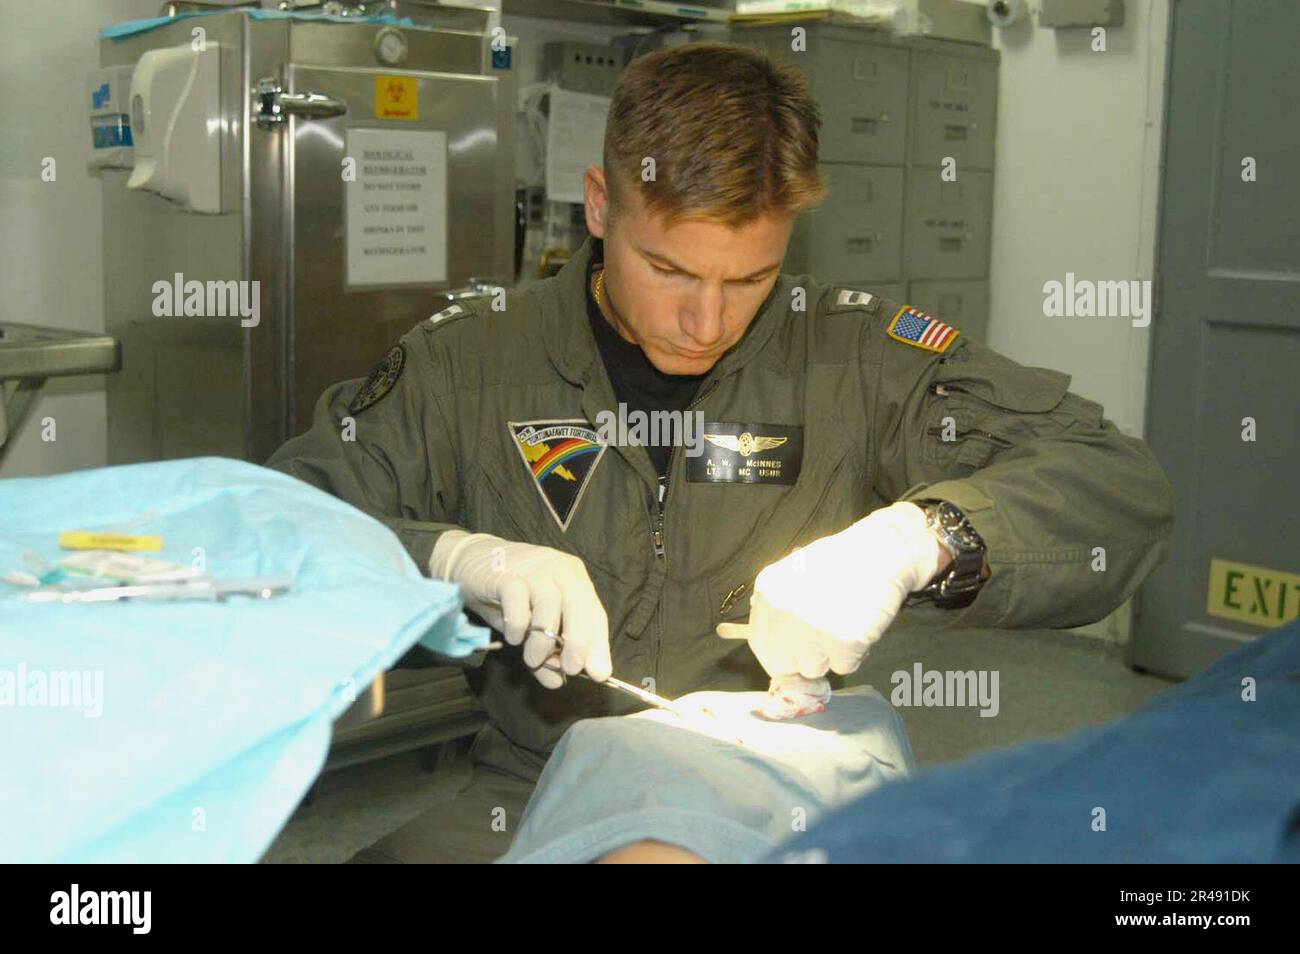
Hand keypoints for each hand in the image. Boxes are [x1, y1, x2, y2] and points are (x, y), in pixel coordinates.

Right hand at [430, 531, 612, 688]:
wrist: (471, 563)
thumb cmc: (511, 596)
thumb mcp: (533, 628)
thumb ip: (548, 653)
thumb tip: (558, 683)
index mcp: (575, 579)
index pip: (595, 613)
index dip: (599, 645)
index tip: (599, 674)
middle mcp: (560, 570)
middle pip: (580, 605)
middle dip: (578, 642)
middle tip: (571, 669)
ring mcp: (534, 569)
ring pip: (549, 605)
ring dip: (542, 641)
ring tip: (532, 659)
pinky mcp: (507, 575)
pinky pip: (518, 603)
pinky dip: (517, 625)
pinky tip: (512, 637)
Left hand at [717, 501, 943, 678]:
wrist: (880, 551)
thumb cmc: (840, 563)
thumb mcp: (794, 574)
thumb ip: (779, 608)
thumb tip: (777, 646)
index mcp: (768, 592)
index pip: (760, 644)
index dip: (780, 654)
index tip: (795, 656)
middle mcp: (783, 612)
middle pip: (781, 665)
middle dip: (802, 660)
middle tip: (824, 642)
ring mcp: (811, 628)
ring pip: (812, 669)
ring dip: (830, 656)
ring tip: (845, 624)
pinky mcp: (842, 641)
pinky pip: (843, 667)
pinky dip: (854, 654)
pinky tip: (859, 627)